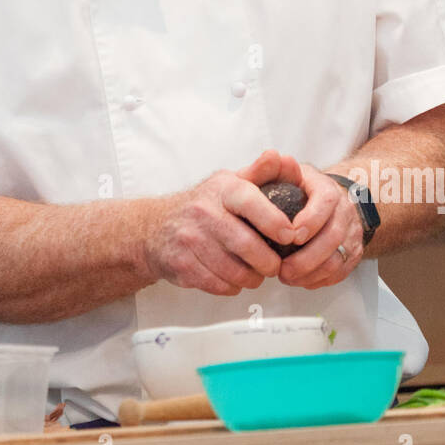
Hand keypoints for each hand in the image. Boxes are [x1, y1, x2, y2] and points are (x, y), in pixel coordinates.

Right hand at [143, 150, 300, 294]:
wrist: (154, 228)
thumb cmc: (204, 205)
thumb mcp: (229, 183)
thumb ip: (260, 172)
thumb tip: (281, 158)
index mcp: (221, 189)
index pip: (250, 202)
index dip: (274, 221)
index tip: (290, 235)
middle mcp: (203, 212)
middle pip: (246, 244)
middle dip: (269, 262)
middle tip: (275, 265)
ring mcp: (190, 239)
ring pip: (234, 271)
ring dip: (252, 278)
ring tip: (255, 273)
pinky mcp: (182, 265)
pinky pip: (219, 285)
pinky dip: (233, 286)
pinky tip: (233, 278)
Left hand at [267, 157, 363, 289]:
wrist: (331, 201)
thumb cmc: (299, 190)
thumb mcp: (287, 174)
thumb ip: (274, 169)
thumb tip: (272, 157)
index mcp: (327, 188)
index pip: (326, 202)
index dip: (311, 220)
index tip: (292, 235)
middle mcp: (344, 209)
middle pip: (333, 237)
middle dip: (307, 258)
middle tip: (282, 269)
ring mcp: (351, 232)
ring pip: (338, 259)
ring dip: (311, 273)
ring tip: (287, 277)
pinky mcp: (354, 252)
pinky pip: (341, 272)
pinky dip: (320, 280)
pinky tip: (301, 281)